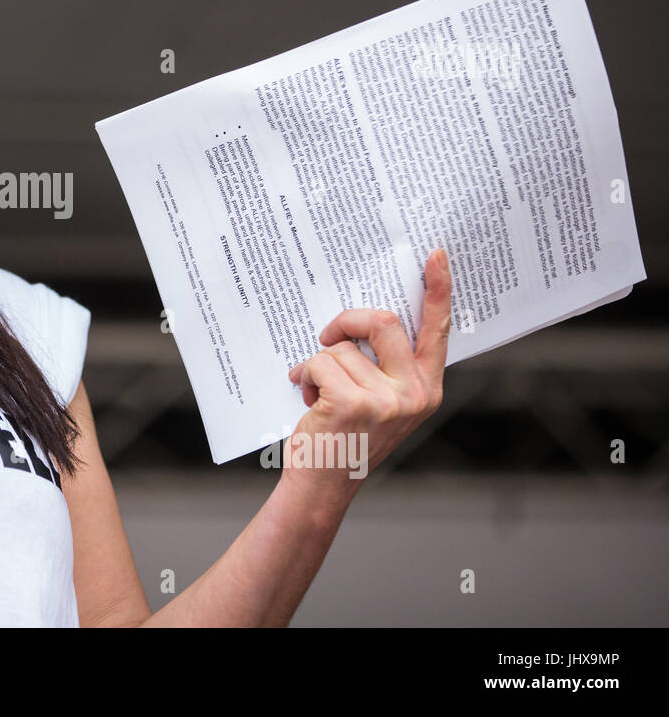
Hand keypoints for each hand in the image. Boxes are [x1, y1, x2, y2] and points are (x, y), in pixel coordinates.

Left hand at [282, 248, 452, 486]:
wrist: (323, 486)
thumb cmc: (345, 439)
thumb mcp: (380, 404)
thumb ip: (384, 367)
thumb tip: (363, 320)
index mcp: (427, 388)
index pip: (437, 330)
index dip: (437, 290)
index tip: (434, 256)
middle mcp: (415, 394)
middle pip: (382, 321)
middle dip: (346, 321)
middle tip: (327, 337)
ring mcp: (386, 400)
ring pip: (341, 348)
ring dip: (318, 365)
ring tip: (317, 394)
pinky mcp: (352, 402)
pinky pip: (320, 362)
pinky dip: (305, 376)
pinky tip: (307, 401)